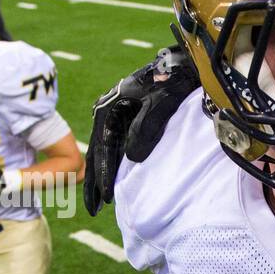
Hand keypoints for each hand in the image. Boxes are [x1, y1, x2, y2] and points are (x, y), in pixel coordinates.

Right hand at [84, 44, 200, 214]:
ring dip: (101, 175)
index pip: (102, 148)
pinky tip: (113, 179)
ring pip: (105, 151)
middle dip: (94, 181)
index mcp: (109, 107)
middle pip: (97, 152)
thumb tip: (131, 158)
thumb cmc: (171, 81)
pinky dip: (112, 164)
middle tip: (93, 209)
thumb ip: (146, 129)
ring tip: (99, 202)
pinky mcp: (125, 118)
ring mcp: (115, 115)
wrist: (181, 63)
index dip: (102, 175)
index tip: (105, 199)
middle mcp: (107, 112)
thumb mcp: (159, 104)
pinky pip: (115, 145)